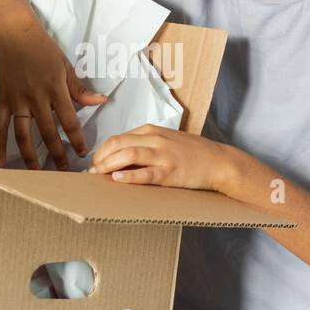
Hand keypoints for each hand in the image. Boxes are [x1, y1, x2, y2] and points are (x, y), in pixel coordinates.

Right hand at [0, 14, 107, 169]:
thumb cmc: (43, 48)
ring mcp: (17, 101)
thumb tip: (100, 102)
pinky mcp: (3, 101)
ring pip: (23, 135)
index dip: (77, 139)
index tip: (84, 153)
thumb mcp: (66, 66)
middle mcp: (35, 98)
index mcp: (55, 89)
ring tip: (37, 174)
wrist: (14, 34)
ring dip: (30, 157)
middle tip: (65, 172)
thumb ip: (80, 89)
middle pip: (48, 133)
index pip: (69, 121)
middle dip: (58, 154)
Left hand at [87, 124, 238, 192]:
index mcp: (151, 131)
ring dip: (108, 165)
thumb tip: (121, 155)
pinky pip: (146, 173)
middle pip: (118, 143)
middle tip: (91, 172)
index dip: (101, 151)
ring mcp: (163, 156)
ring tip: (97, 175)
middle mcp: (155, 140)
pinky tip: (117, 179)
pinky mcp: (171, 172)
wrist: (218, 161)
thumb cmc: (192, 153)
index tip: (94, 163)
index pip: (117, 137)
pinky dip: (130, 176)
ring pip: (128, 154)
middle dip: (100, 158)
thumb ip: (145, 143)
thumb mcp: (166, 140)